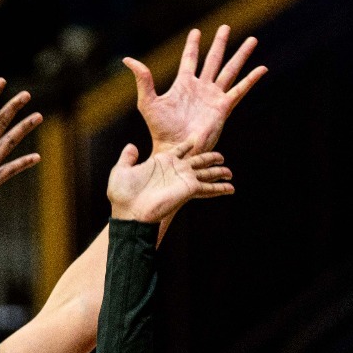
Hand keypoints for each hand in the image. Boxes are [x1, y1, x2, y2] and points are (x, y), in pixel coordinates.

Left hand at [107, 142, 232, 223]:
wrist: (130, 212)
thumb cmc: (123, 195)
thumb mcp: (121, 170)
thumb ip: (127, 158)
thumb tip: (131, 146)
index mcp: (161, 162)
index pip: (179, 151)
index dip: (188, 145)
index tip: (196, 140)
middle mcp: (175, 170)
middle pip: (197, 161)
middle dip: (209, 159)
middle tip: (221, 157)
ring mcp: (183, 180)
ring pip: (206, 173)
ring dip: (219, 172)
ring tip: (230, 172)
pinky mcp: (188, 189)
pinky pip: (208, 187)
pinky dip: (220, 189)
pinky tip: (231, 188)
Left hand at [123, 25, 265, 157]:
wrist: (175, 148)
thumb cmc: (159, 130)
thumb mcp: (148, 102)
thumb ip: (143, 79)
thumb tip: (128, 60)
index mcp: (183, 84)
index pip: (189, 59)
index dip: (192, 45)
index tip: (197, 31)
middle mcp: (201, 88)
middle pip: (213, 60)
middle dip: (220, 43)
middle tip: (226, 27)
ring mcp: (213, 96)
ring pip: (230, 70)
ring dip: (241, 55)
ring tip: (252, 40)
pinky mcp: (223, 107)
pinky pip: (240, 90)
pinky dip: (251, 79)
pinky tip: (262, 68)